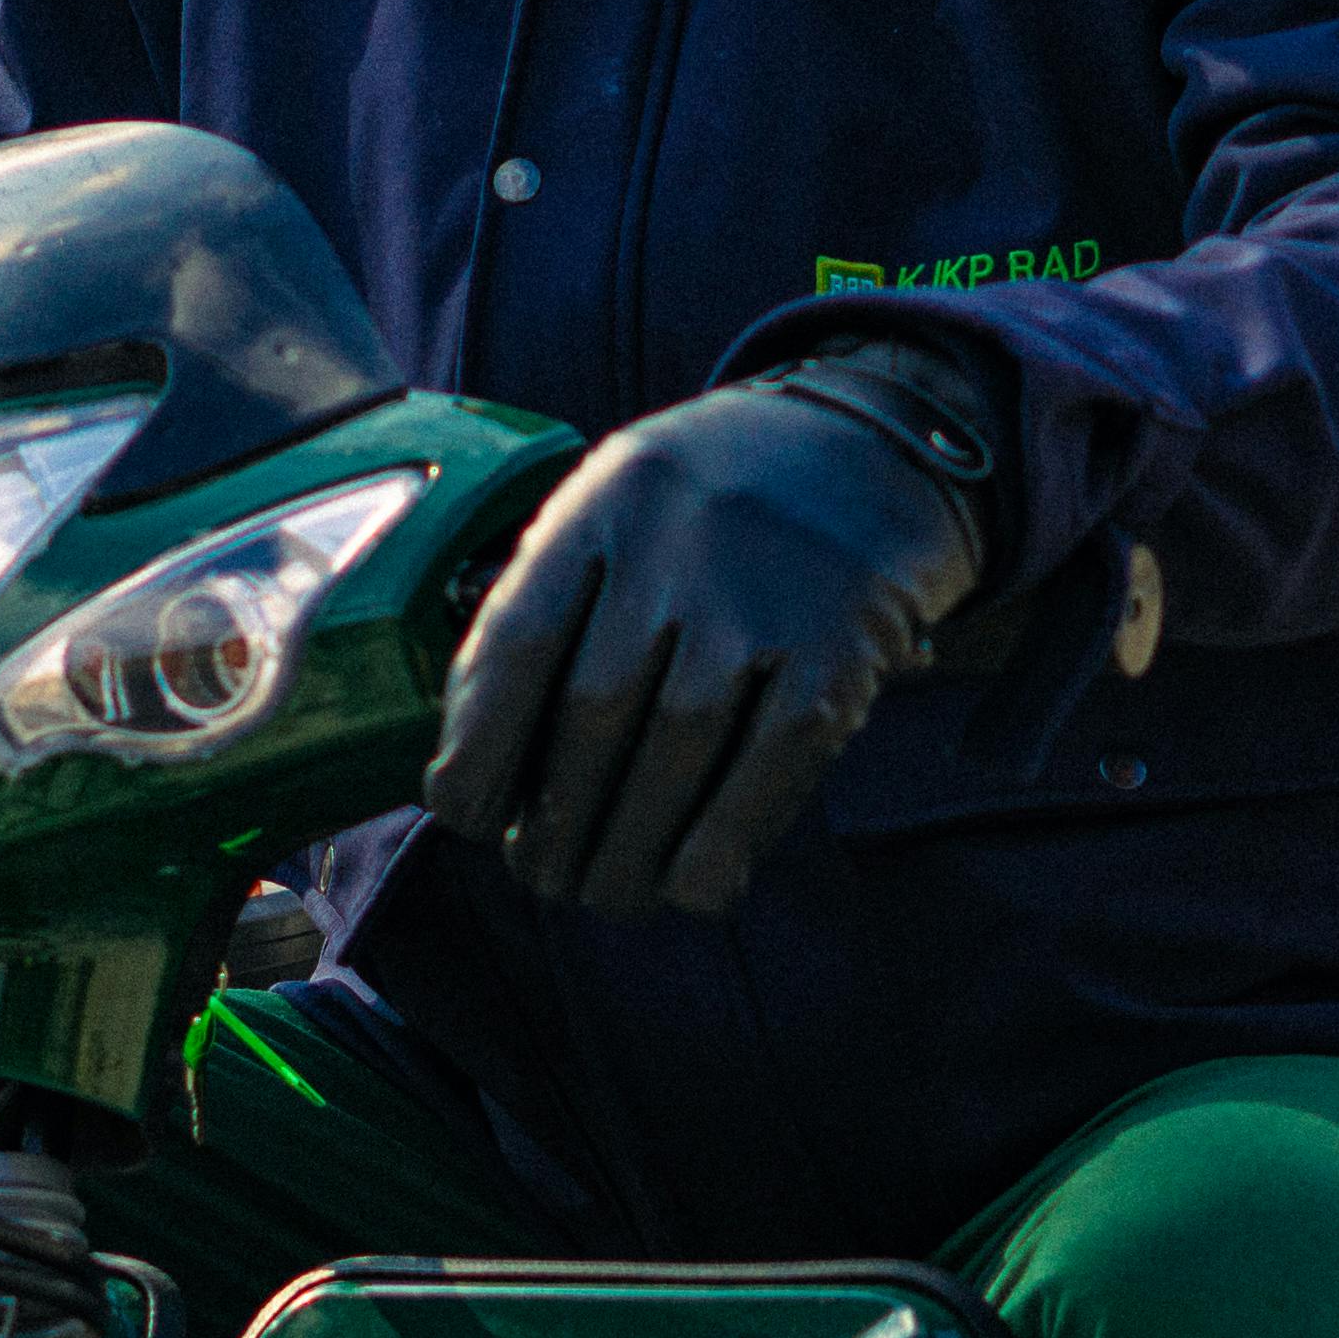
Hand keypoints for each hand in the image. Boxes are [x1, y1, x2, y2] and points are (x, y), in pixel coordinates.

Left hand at [426, 353, 998, 915]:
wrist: (873, 445)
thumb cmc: (716, 504)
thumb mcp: (624, 505)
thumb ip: (560, 605)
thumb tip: (482, 762)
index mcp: (609, 496)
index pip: (516, 639)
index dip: (477, 748)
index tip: (464, 815)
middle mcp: (681, 534)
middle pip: (591, 714)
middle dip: (555, 822)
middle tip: (543, 874)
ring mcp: (767, 589)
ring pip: (673, 753)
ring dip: (627, 852)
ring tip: (605, 892)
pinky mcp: (842, 645)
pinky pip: (770, 764)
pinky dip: (722, 843)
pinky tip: (691, 887)